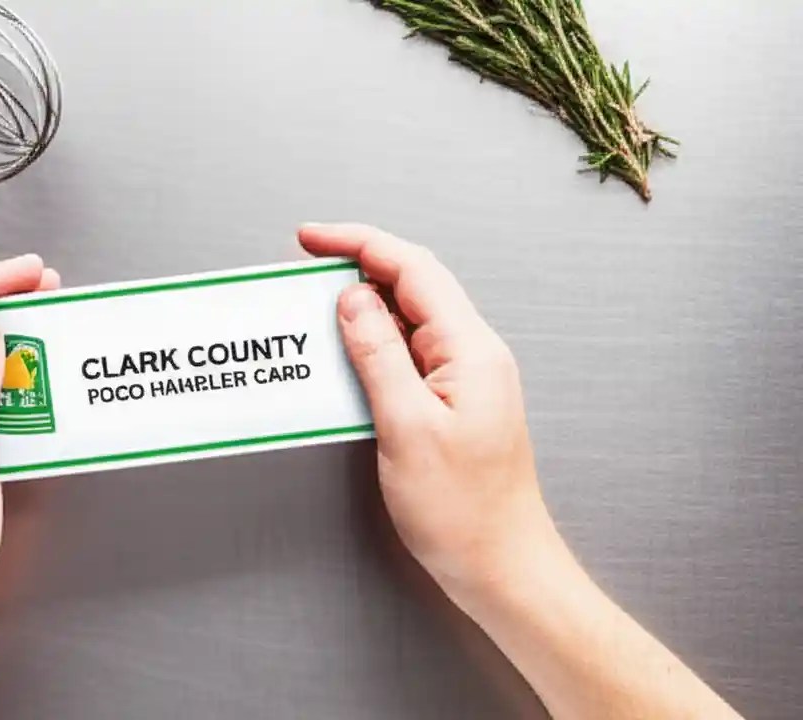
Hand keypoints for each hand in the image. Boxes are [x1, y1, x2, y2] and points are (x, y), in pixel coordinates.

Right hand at [300, 223, 553, 599]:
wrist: (500, 565)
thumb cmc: (464, 511)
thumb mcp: (406, 427)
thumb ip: (377, 355)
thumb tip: (352, 300)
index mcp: (471, 350)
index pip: (412, 269)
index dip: (358, 243)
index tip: (311, 238)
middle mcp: (473, 354)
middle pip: (411, 285)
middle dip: (356, 267)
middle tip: (304, 269)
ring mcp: (464, 377)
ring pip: (407, 319)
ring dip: (360, 309)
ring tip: (314, 314)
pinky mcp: (452, 401)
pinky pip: (408, 354)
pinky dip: (372, 344)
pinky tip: (344, 357)